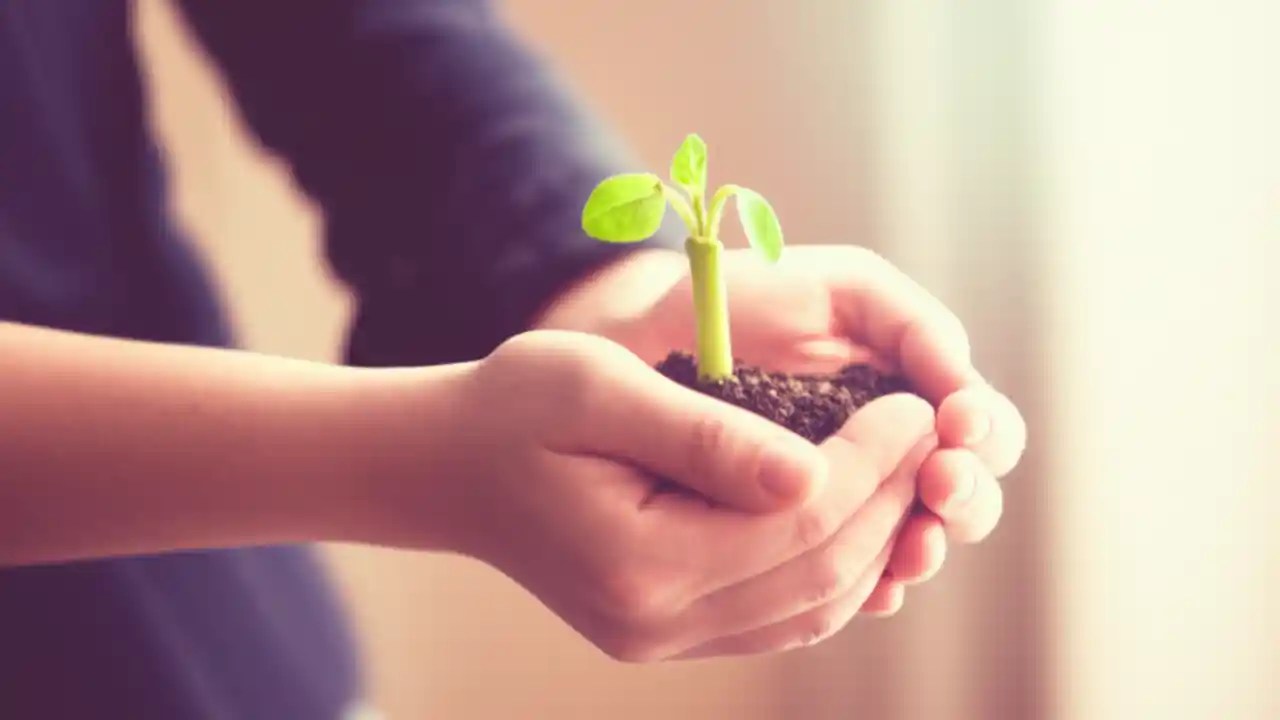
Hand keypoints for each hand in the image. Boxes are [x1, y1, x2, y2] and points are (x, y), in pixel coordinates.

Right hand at [539, 246, 1027, 613]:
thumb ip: (706, 435)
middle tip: (928, 430)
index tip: (914, 404)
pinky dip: (831, 572)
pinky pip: (779, 617)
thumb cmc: (517, 406)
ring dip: (872, 541)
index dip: (874, 465)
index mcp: (640, 562)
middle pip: (818, 574)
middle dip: (888, 499)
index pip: (799, 525)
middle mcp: (656, 622)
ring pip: (811, 607)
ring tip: (903, 469)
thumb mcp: (598, 388)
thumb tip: (814, 471)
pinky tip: (852, 518)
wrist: (451, 467)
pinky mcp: (666, 632)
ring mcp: (662, 638)